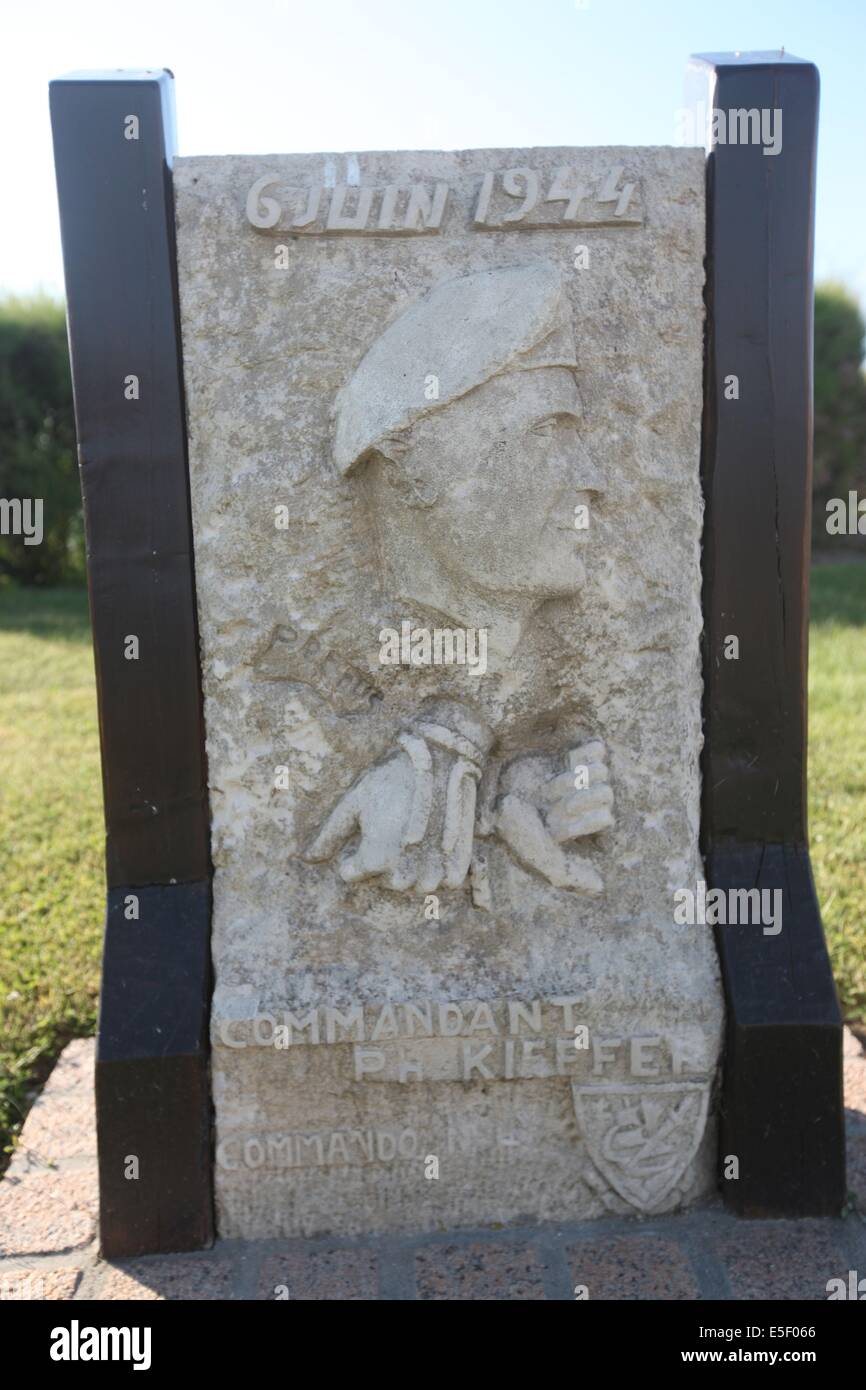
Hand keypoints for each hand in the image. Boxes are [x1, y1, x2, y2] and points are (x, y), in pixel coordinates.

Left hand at [303, 731, 478, 893]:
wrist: (441, 760)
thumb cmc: (391, 778)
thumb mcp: (354, 803)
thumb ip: (329, 835)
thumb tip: (307, 858)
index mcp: (375, 859)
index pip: (352, 874)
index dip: (353, 854)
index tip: (364, 831)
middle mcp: (404, 873)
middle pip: (386, 882)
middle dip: (383, 863)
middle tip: (389, 832)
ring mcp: (434, 871)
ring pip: (416, 886)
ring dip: (412, 869)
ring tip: (412, 839)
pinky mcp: (459, 864)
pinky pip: (445, 883)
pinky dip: (439, 870)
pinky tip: (435, 845)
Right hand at [493, 740, 613, 892]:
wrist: (490, 795)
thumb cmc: (516, 830)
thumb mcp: (542, 861)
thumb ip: (571, 878)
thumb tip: (601, 888)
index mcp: (583, 827)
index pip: (605, 817)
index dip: (584, 817)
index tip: (556, 818)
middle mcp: (584, 804)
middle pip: (606, 793)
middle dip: (578, 796)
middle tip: (550, 799)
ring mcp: (578, 779)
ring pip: (602, 772)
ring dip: (577, 775)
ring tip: (554, 782)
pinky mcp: (567, 756)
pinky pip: (596, 750)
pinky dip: (587, 752)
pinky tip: (572, 757)